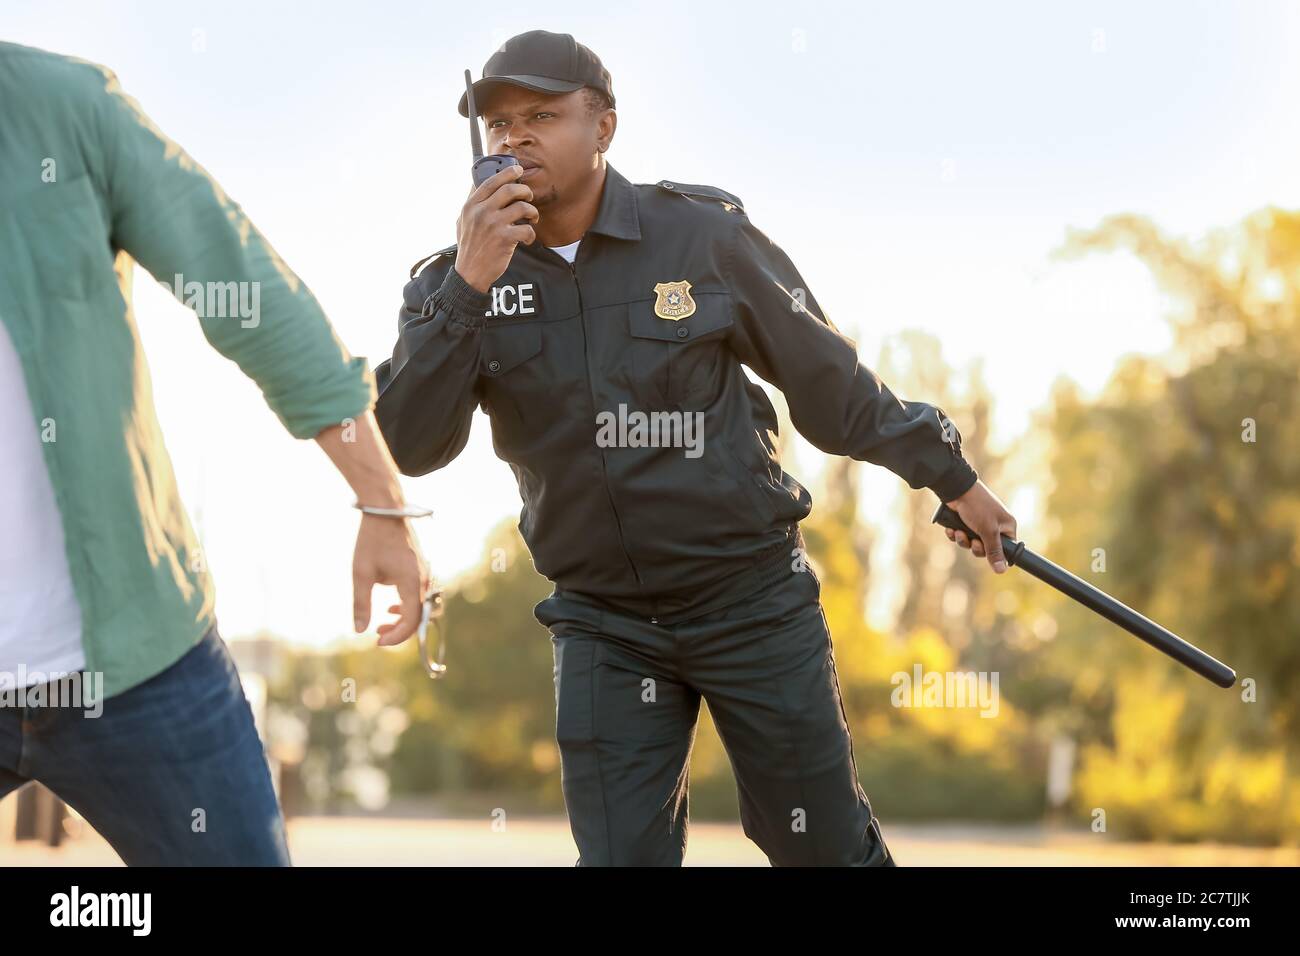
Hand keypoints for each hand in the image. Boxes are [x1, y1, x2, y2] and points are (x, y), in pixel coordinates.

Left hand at [352, 514, 429, 645]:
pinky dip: (407, 607)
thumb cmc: (372, 540)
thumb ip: (361, 603)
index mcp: (412, 582)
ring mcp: (424, 574)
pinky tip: (391, 607)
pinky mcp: (420, 570)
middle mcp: (424, 580)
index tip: (377, 641)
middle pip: (420, 618)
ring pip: (421, 608)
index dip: (396, 636)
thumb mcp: (361, 573)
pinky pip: (420, 597)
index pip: (412, 620)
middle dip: (400, 631)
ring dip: (404, 620)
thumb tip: (359, 630)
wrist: (385, 512)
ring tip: (383, 623)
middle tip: (377, 636)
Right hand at [454, 164, 538, 292]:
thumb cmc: (469, 247)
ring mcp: (493, 225)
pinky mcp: (505, 239)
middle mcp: (482, 212)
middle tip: (529, 198)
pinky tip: (527, 238)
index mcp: (471, 206)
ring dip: (532, 212)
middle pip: (510, 190)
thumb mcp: (462, 221)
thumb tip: (479, 185)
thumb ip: (472, 204)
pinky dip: (531, 234)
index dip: (507, 173)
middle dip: (525, 191)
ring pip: (522, 207)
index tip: (518, 170)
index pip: (491, 181)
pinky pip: (527, 228)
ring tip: (532, 219)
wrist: (470, 273)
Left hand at [943, 479, 1017, 573]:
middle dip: (976, 547)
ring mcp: (979, 524)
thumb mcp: (988, 531)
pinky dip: (955, 534)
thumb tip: (1002, 571)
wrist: (957, 490)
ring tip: (959, 532)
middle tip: (973, 541)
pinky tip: (951, 529)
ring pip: (971, 543)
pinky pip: (961, 536)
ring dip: (963, 540)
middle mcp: (994, 526)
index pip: (1006, 549)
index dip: (996, 554)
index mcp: (1006, 526)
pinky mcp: (966, 522)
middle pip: (986, 549)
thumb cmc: (977, 507)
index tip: (987, 555)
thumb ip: (994, 551)